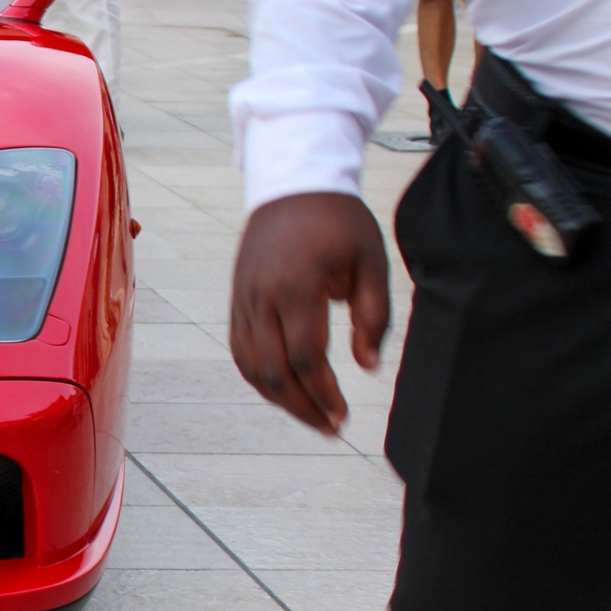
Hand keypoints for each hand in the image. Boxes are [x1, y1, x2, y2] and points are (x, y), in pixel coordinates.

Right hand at [229, 192, 391, 434]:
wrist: (293, 184)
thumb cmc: (338, 221)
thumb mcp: (372, 262)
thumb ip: (373, 316)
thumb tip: (368, 366)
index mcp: (296, 287)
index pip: (304, 358)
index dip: (324, 394)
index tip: (344, 414)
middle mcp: (261, 297)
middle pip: (272, 372)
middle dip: (301, 407)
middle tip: (329, 427)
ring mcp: (243, 299)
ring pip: (251, 367)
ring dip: (278, 398)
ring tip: (308, 415)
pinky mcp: (237, 299)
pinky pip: (241, 350)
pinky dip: (260, 377)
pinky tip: (283, 388)